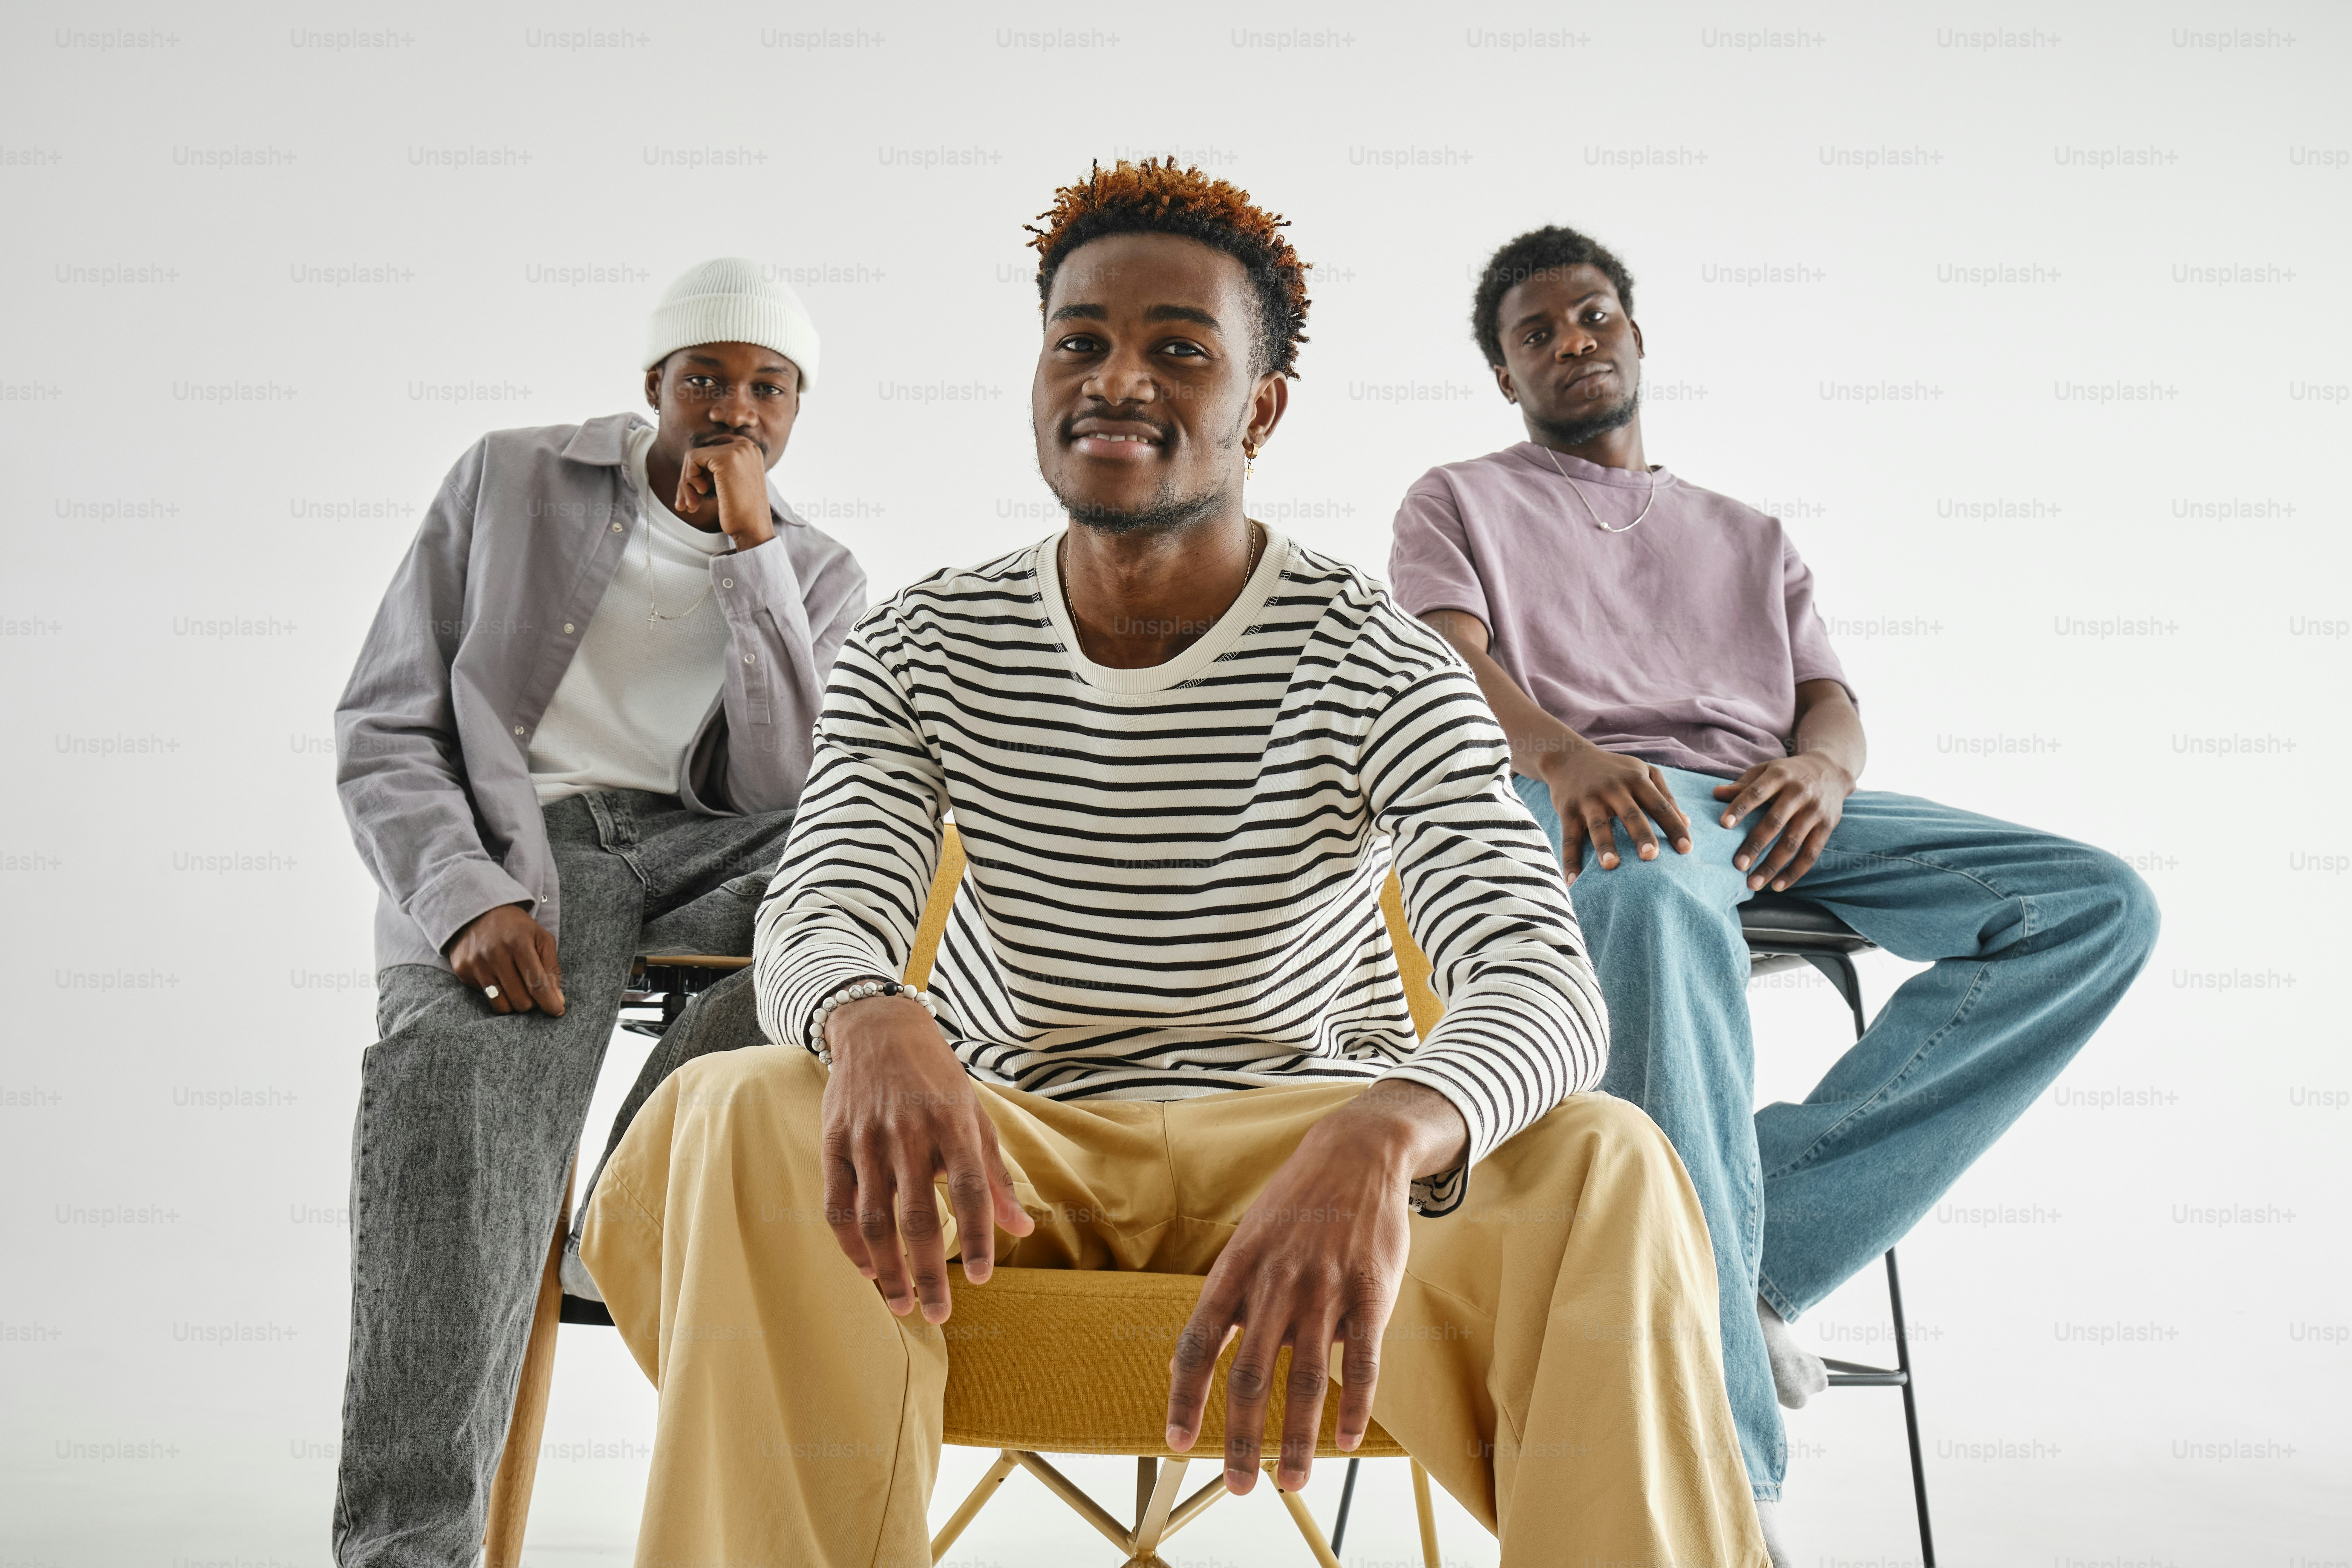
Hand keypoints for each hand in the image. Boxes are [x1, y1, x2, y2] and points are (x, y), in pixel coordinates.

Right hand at [446, 903, 563, 1014]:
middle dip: (532, 1002)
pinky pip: (485, 997)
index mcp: (518, 943)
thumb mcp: (541, 938)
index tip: (557, 1011)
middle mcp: (495, 954)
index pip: (536, 983)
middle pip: (520, 1000)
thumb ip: (551, 969)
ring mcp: (476, 963)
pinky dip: (496, 993)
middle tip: (533, 991)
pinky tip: (497, 976)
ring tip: (517, 987)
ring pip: (502, 1005)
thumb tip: (557, 1000)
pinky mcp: (462, 970)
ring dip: (514, 1002)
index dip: (549, 1002)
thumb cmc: (516, 928)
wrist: (478, 911)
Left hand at [676, 435, 774, 548]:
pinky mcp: (726, 457)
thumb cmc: (741, 513)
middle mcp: (745, 445)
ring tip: (692, 504)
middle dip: (689, 480)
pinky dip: (689, 478)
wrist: (753, 528)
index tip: (696, 493)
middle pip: (702, 454)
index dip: (700, 473)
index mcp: (749, 450)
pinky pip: (692, 459)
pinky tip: (701, 494)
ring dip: (686, 483)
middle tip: (686, 504)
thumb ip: (717, 468)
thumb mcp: (732, 483)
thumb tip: (689, 462)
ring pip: (694, 457)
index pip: (711, 451)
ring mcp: (737, 449)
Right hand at [820, 994, 1032, 1322]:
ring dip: (887, 1269)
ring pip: (873, 1219)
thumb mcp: (975, 1115)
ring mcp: (867, 1138)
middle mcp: (909, 1133)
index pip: (969, 1190)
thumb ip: (996, 1175)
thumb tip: (1021, 1229)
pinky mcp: (834, 1142)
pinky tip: (866, 1270)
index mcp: (953, 1124)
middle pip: (917, 1216)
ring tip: (902, 1304)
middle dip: (927, 1273)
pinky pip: (836, 1205)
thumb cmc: (937, 1079)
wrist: (879, 1028)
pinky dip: (849, 1244)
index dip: (974, 1237)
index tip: (979, 1279)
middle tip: (937, 1315)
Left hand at [1166, 1082, 1464, 1494]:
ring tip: (1291, 1481)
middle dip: (1242, 1438)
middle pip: (1253, 1375)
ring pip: (1307, 1377)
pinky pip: (1363, 1359)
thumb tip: (1182, 1367)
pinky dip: (1356, 1405)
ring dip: (1298, 1438)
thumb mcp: (1245, 1243)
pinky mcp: (1370, 1291)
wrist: (1356, 1154)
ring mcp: (1325, 1287)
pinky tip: (1348, 1440)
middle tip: (1239, 1487)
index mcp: (1235, 1270)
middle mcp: (1275, 1282)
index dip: (1186, 1398)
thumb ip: (1222, 1304)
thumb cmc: (1294, 1206)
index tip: (1178, 1445)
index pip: (1200, 1343)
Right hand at [1538, 740, 1692, 885]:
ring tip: (1611, 866)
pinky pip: (1569, 838)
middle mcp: (1613, 788)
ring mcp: (1588, 799)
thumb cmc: (1614, 770)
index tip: (1687, 850)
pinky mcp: (1567, 810)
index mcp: (1636, 780)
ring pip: (1598, 826)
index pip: (1659, 805)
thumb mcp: (1642, 773)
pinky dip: (1570, 860)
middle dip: (1641, 835)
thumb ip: (1665, 796)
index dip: (1674, 826)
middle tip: (1651, 856)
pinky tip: (1573, 880)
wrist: (1569, 756)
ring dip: (1604, 846)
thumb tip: (1688, 823)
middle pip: (1630, 814)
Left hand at [1712, 752, 1855, 891]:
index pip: (1757, 792)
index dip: (1740, 808)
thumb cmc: (1789, 773)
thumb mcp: (1766, 770)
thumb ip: (1743, 785)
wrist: (1831, 769)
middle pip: (1775, 822)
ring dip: (1773, 866)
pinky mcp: (1827, 826)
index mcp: (1779, 776)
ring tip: (1753, 884)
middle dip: (1756, 845)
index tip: (1723, 824)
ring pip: (1793, 843)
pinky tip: (1777, 886)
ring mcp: (1815, 811)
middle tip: (1738, 865)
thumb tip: (1715, 794)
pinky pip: (1810, 854)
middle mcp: (1799, 793)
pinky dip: (1794, 872)